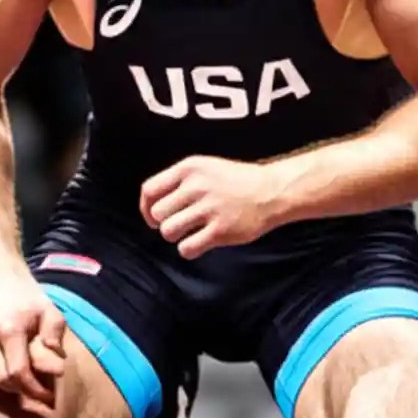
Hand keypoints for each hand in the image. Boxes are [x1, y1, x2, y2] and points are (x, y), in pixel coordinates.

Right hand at [0, 272, 67, 406]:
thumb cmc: (27, 299)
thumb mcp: (49, 310)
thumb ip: (55, 334)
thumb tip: (56, 361)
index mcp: (10, 328)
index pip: (18, 372)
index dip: (32, 389)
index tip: (46, 397)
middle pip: (0, 379)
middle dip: (18, 389)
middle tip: (32, 388)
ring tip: (14, 378)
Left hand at [139, 155, 282, 258]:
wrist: (271, 191)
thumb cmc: (236, 181)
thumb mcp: (205, 167)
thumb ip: (178, 181)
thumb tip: (151, 205)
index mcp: (189, 168)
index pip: (149, 190)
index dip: (146, 208)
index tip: (153, 218)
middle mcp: (196, 186)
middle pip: (157, 214)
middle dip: (165, 223)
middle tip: (180, 224)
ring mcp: (209, 208)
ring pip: (168, 231)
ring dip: (176, 236)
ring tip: (191, 232)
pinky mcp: (220, 230)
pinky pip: (187, 248)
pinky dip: (189, 249)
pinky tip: (200, 242)